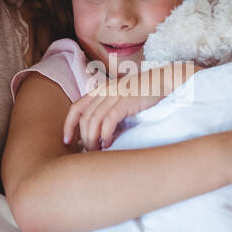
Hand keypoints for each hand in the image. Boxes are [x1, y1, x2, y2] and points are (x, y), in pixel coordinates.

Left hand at [65, 62, 203, 150]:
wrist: (163, 80)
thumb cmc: (143, 93)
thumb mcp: (120, 98)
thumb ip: (107, 111)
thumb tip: (95, 134)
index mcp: (99, 91)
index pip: (76, 108)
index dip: (68, 126)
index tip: (67, 142)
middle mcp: (104, 91)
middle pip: (84, 118)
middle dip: (84, 138)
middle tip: (88, 152)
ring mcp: (114, 95)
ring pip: (94, 120)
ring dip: (93, 139)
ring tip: (97, 150)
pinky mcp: (126, 100)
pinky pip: (109, 120)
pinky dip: (105, 134)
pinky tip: (108, 143)